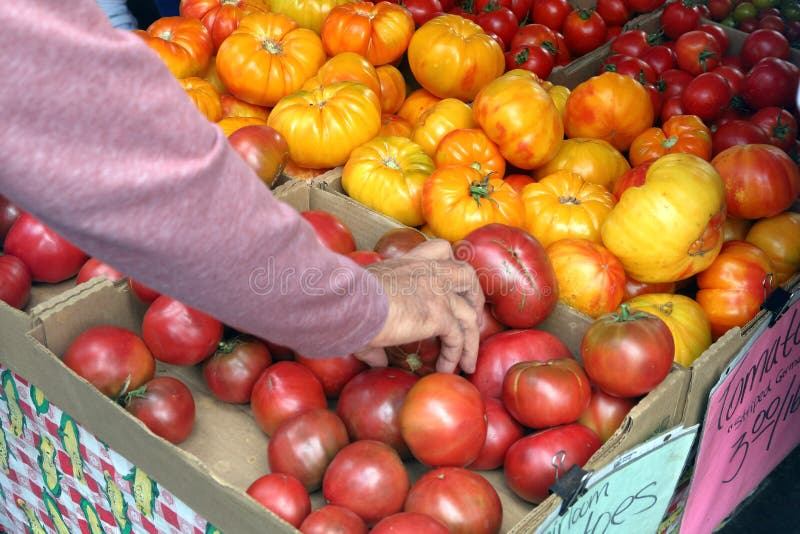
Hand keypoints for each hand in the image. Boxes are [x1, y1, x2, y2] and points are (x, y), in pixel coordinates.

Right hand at [354, 239, 484, 373]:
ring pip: (469, 313)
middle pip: (467, 275)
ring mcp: (437, 292)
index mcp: (408, 264)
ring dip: (472, 339)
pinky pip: (457, 337)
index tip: (452, 283)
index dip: (451, 264)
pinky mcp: (439, 314)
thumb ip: (376, 333)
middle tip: (473, 320)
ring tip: (468, 362)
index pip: (440, 250)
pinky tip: (446, 368)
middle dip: (474, 297)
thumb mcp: (364, 307)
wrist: (348, 302)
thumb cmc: (347, 301)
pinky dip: (456, 355)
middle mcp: (428, 272)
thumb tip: (378, 360)